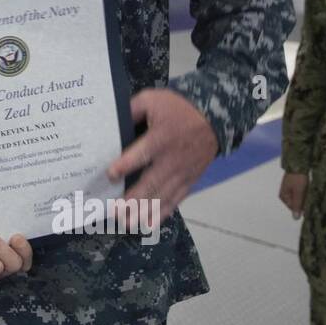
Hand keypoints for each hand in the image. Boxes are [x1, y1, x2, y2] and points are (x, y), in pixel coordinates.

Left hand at [106, 88, 217, 221]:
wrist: (214, 118)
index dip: (126, 164)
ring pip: (162, 195)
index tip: (111, 175)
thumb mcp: (152, 100)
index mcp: (161, 138)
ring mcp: (182, 172)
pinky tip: (149, 224)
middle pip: (152, 182)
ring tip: (129, 224)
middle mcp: (172, 159)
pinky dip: (163, 212)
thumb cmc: (178, 108)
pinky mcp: (189, 180)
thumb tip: (112, 122)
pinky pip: (175, 199)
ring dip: (145, 211)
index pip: (142, 154)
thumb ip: (131, 110)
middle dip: (134, 199)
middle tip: (117, 212)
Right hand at [279, 171, 307, 218]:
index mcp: (284, 197)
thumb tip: (295, 218)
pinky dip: (306, 192)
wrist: (299, 163)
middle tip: (310, 195)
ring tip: (309, 191)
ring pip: (300, 198)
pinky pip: (301, 193)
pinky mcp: (295, 186)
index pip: (295, 208)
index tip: (310, 202)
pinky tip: (309, 189)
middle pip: (297, 203)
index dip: (303, 207)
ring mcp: (290, 190)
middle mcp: (285, 194)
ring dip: (306, 196)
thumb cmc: (298, 178)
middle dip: (305, 201)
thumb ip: (297, 205)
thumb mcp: (298, 192)